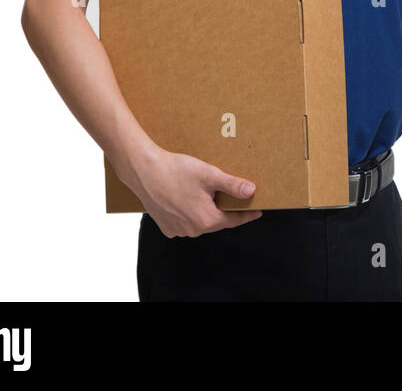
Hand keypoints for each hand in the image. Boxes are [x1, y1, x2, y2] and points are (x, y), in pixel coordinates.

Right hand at [128, 146, 262, 238]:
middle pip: (217, 220)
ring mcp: (178, 230)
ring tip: (207, 194)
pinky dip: (191, 213)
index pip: (234, 220)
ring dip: (206, 211)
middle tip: (231, 196)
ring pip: (201, 221)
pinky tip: (189, 198)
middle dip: (225, 209)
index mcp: (206, 220)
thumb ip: (232, 185)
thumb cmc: (176, 171)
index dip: (247, 214)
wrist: (144, 171)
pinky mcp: (166, 226)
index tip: (257, 211)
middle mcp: (192, 230)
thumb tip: (251, 191)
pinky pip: (185, 222)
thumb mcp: (210, 175)